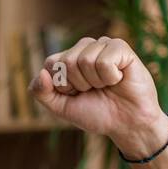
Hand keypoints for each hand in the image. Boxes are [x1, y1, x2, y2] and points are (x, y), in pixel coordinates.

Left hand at [29, 36, 167, 158]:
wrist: (125, 123)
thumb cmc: (95, 113)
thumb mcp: (61, 107)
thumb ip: (42, 93)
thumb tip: (41, 73)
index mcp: (67, 59)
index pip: (51, 63)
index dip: (61, 85)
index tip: (75, 94)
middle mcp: (84, 49)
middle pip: (67, 61)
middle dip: (78, 84)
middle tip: (94, 90)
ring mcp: (102, 45)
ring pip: (85, 60)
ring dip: (95, 82)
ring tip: (106, 85)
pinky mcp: (120, 47)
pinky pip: (104, 61)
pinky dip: (110, 77)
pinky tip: (118, 79)